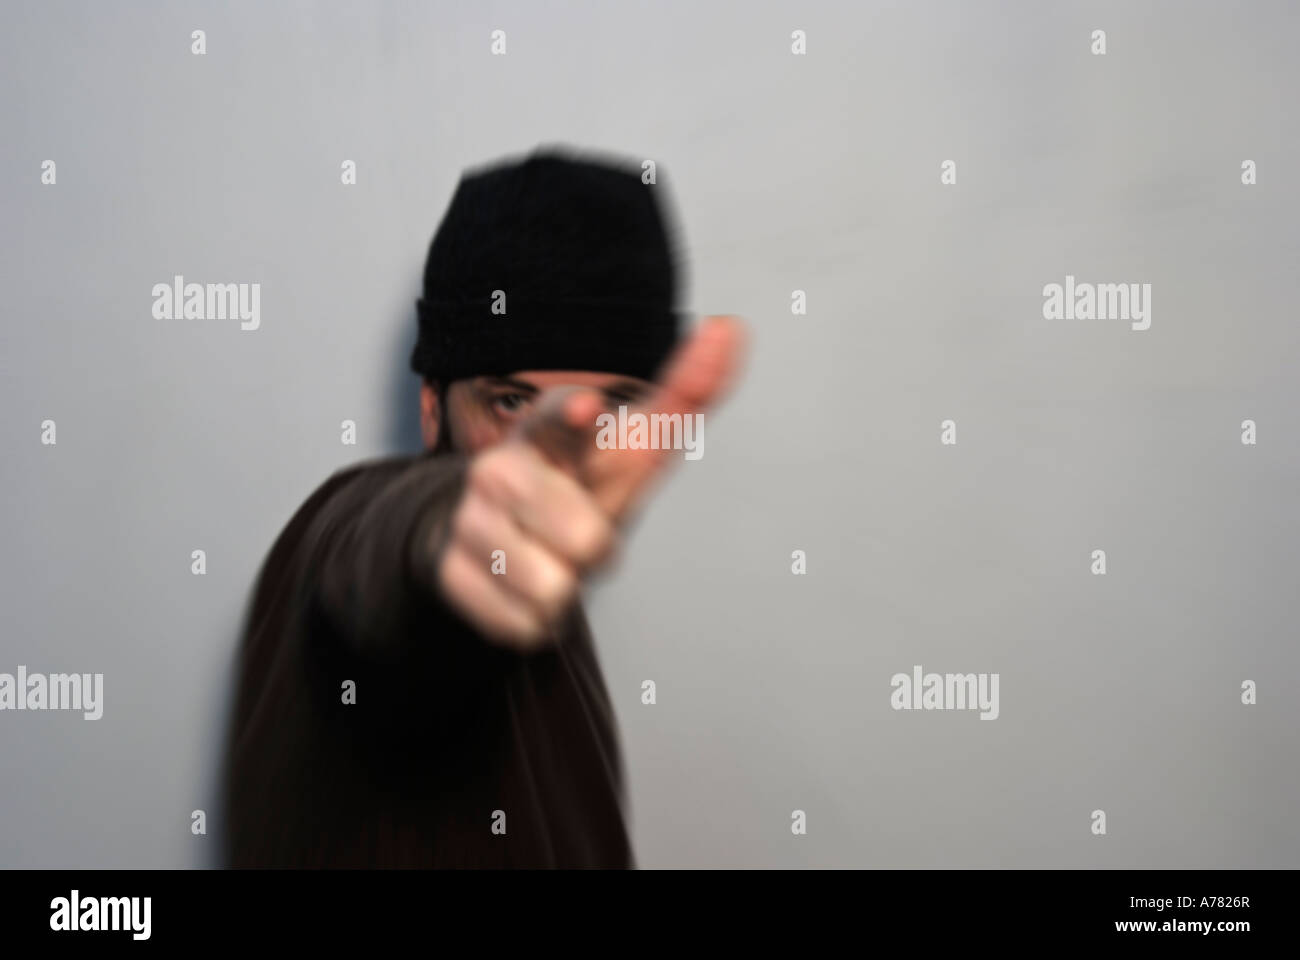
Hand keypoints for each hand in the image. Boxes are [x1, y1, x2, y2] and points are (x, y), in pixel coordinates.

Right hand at [432, 315, 746, 649]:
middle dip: (596, 548)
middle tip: (578, 530)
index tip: (588, 407)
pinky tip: (518, 585)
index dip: (572, 415)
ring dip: (564, 587)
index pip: (558, 419)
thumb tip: (731, 328)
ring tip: (547, 555)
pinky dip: (535, 620)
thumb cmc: (579, 481)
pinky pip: (523, 625)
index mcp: (548, 429)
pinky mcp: (450, 575)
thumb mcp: (633, 445)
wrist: (491, 532)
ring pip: (552, 590)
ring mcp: (469, 522)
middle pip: (583, 538)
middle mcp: (499, 470)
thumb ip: (684, 393)